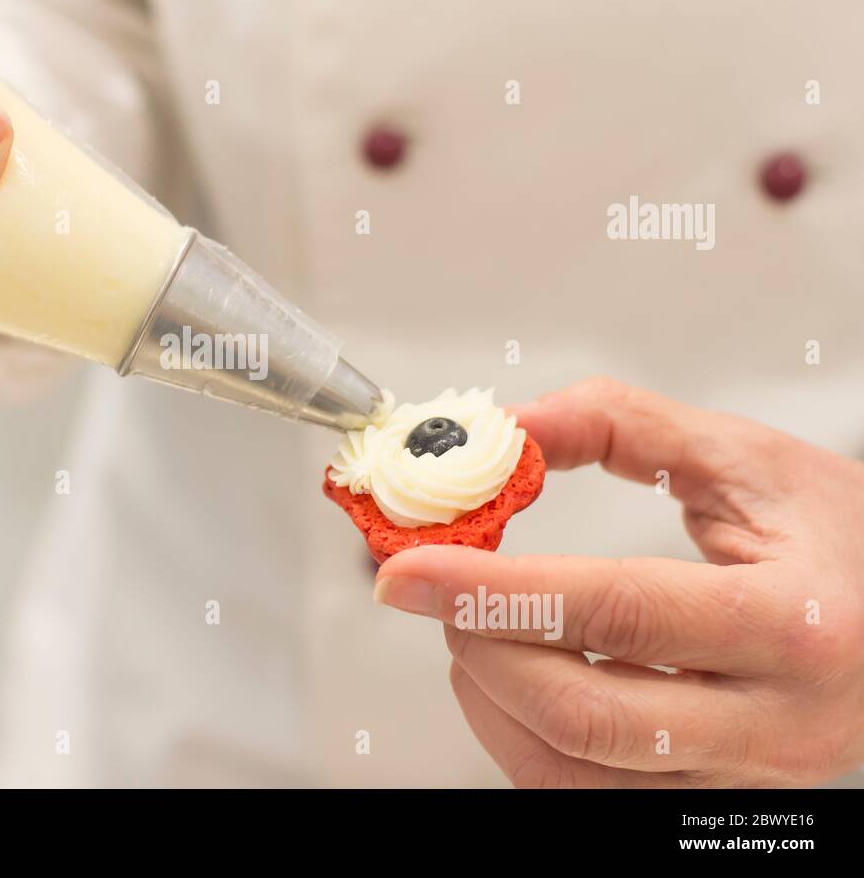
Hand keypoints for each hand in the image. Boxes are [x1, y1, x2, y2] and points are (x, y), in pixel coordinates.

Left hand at [374, 377, 863, 786]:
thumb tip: (508, 429)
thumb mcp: (746, 461)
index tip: (410, 569)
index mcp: (793, 623)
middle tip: (432, 590)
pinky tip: (507, 677)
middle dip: (480, 646)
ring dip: (488, 696)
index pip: (617, 612)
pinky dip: (519, 738)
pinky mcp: (709, 805)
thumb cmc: (837, 543)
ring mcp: (743, 781)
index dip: (496, 590)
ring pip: (573, 773)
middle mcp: (775, 724)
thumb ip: (622, 426)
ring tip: (469, 625)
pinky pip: (586, 798)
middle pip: (584, 713)